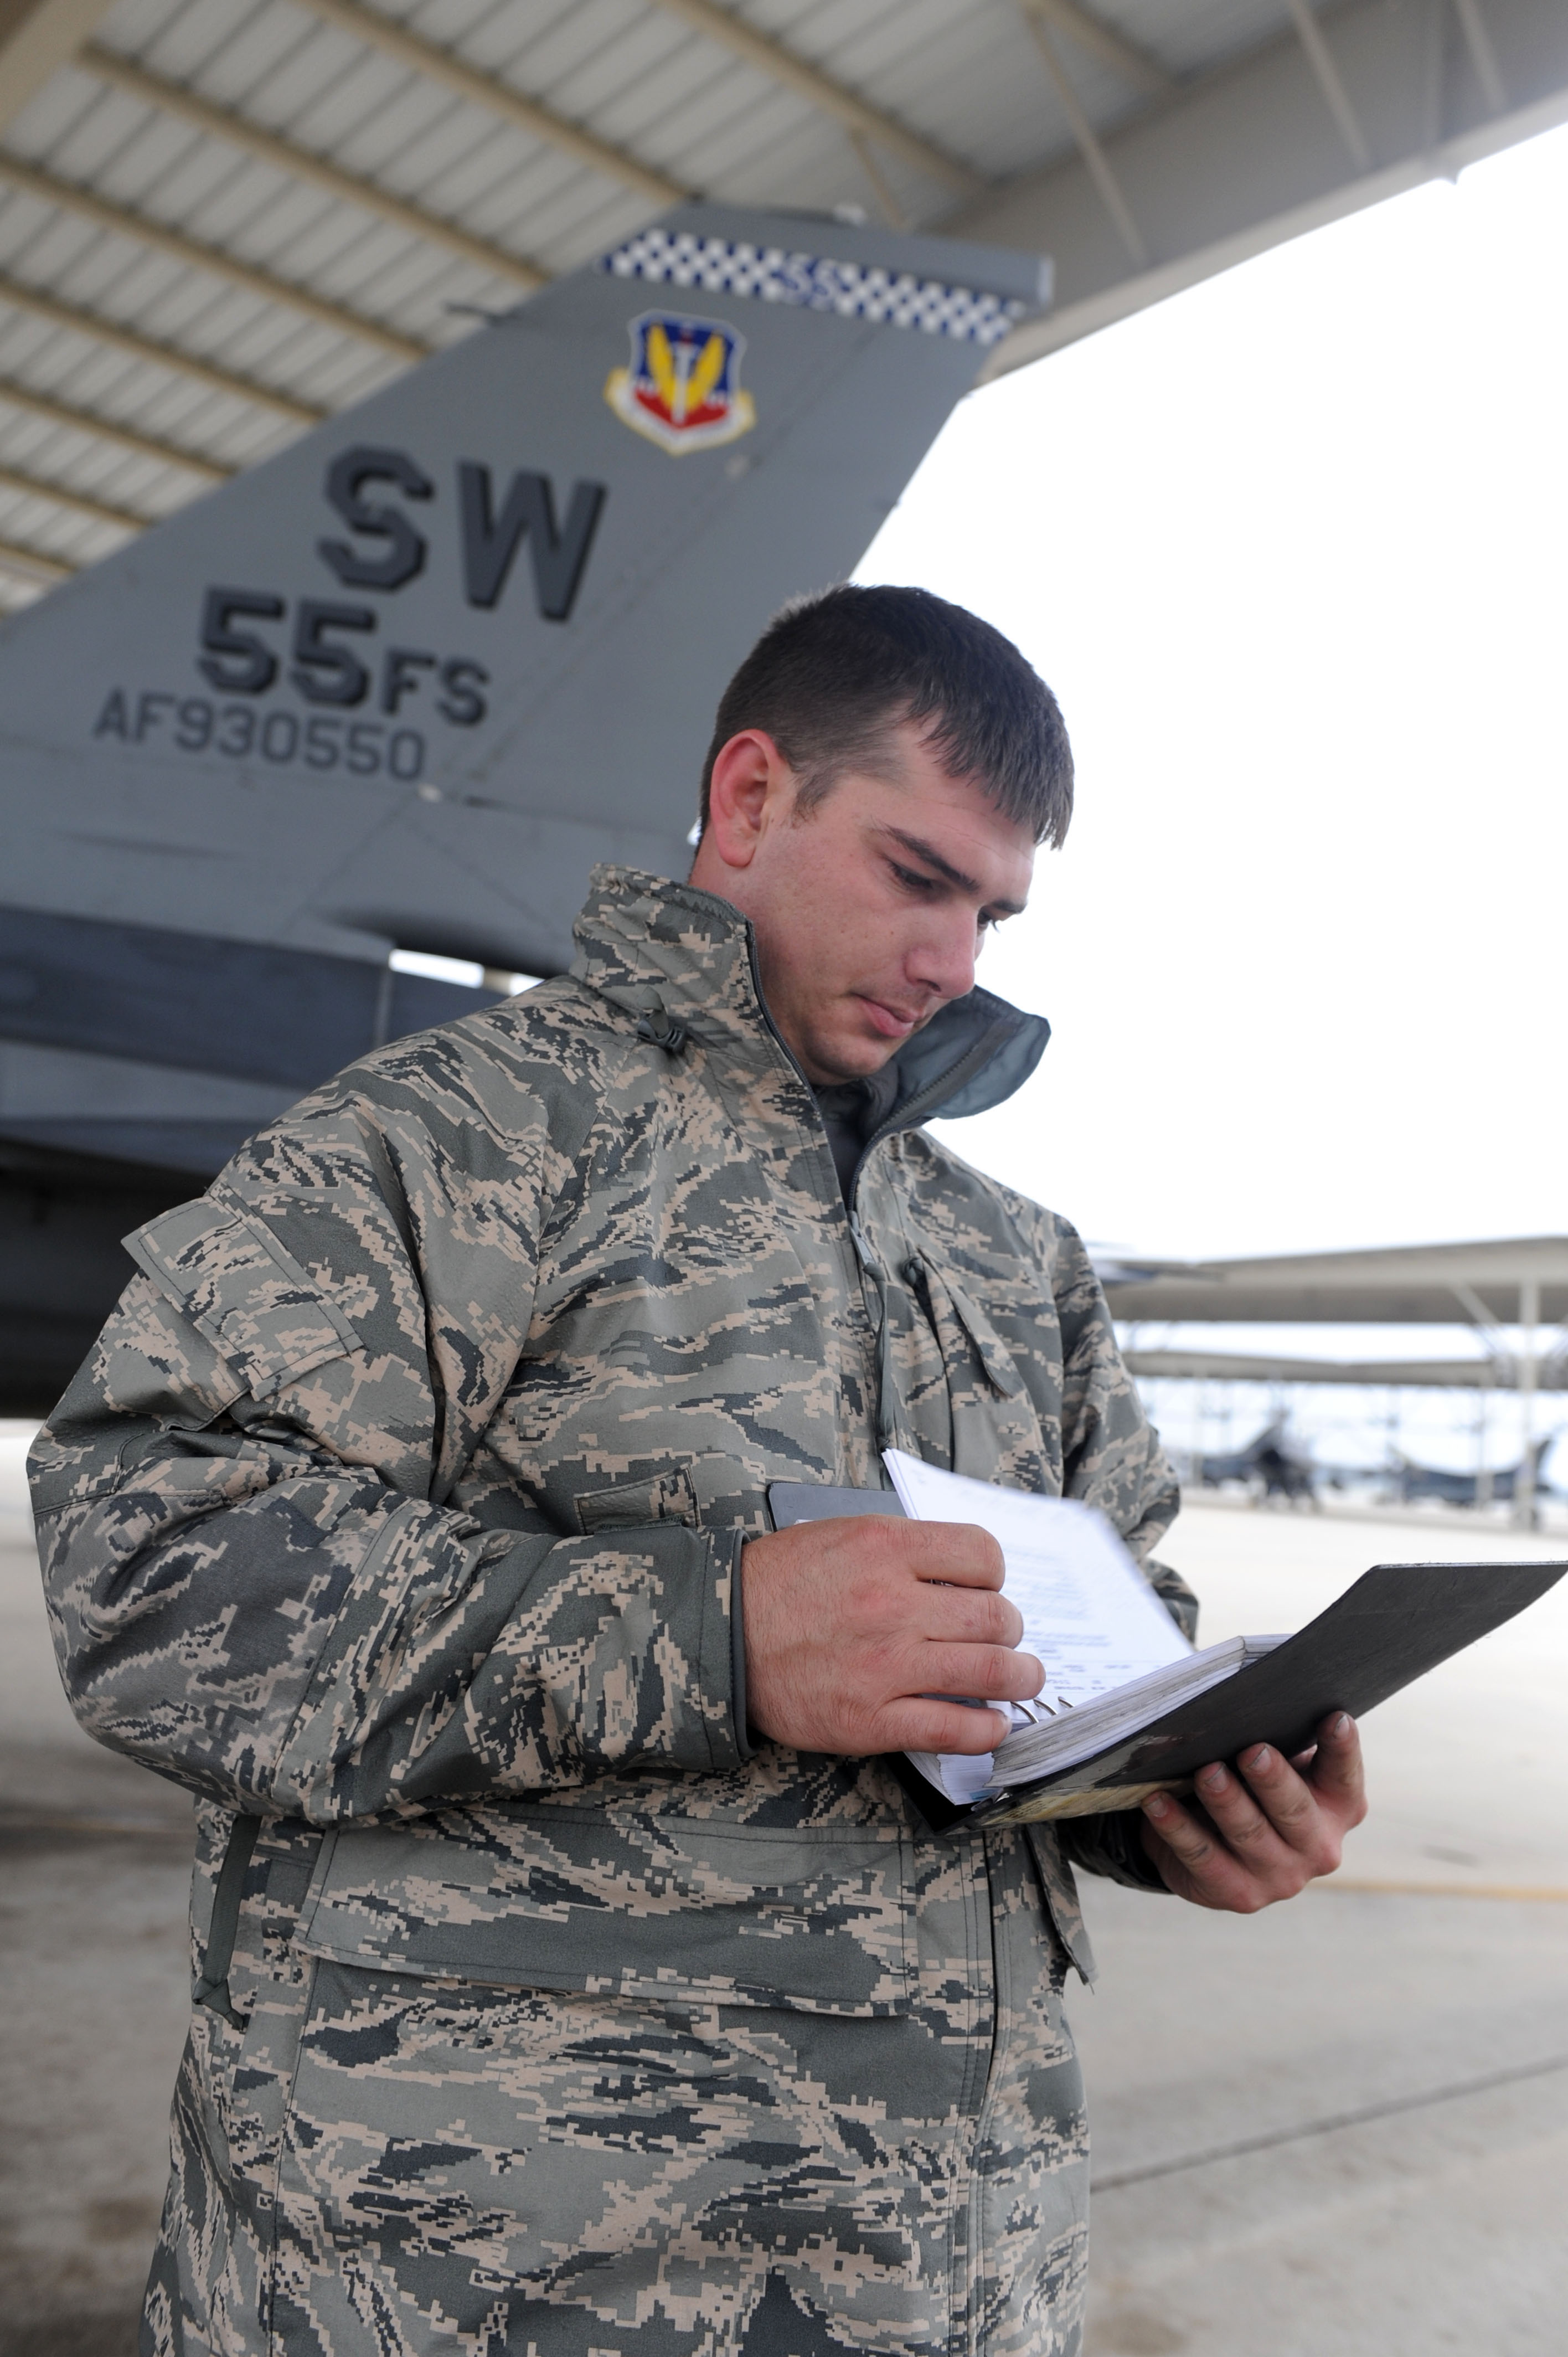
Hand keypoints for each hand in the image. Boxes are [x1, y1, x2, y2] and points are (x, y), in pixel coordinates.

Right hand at [740, 1515, 1042, 1755]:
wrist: (720, 1634)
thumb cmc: (778, 1583)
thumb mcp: (841, 1535)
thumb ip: (903, 1548)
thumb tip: (963, 1572)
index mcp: (885, 1548)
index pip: (982, 1555)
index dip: (995, 1576)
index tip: (988, 1589)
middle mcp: (892, 1604)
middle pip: (996, 1617)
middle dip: (1011, 1630)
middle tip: (1006, 1638)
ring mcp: (884, 1665)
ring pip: (989, 1673)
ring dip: (1019, 1679)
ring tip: (1022, 1680)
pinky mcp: (870, 1719)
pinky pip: (953, 1728)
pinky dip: (986, 1730)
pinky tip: (991, 1725)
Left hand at [1138, 1711, 1367, 1909]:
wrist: (1223, 1848)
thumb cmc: (1255, 1788)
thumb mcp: (1278, 1765)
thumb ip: (1280, 1741)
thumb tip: (1251, 1704)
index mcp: (1338, 1807)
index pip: (1344, 1774)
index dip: (1342, 1748)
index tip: (1336, 1718)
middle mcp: (1318, 1847)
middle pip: (1295, 1810)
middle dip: (1273, 1780)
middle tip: (1252, 1752)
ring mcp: (1280, 1877)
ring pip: (1249, 1835)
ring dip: (1226, 1802)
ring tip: (1206, 1773)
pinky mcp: (1238, 1894)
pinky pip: (1202, 1857)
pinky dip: (1177, 1828)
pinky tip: (1158, 1803)